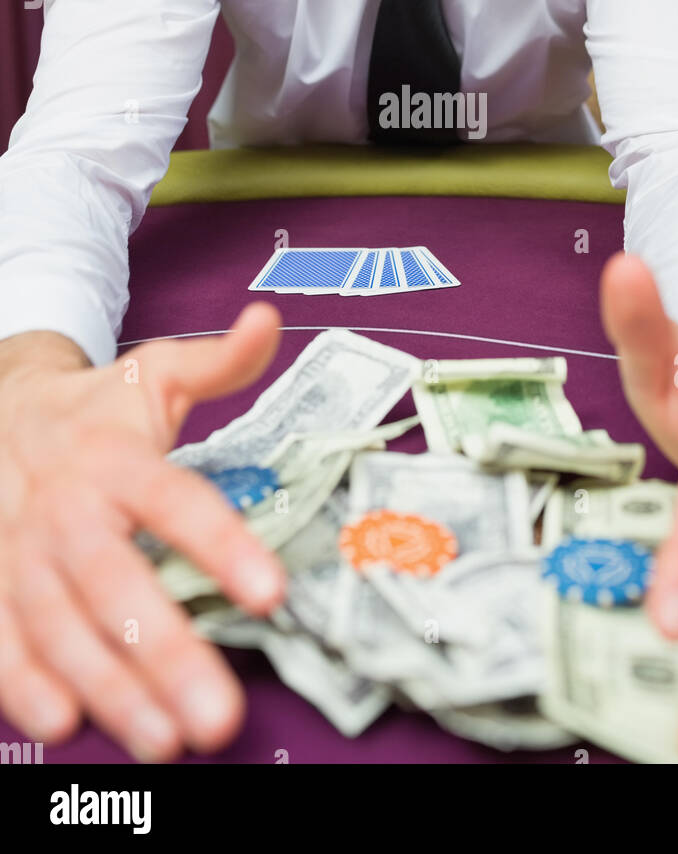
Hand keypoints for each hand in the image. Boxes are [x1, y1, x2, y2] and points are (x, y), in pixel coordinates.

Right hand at [0, 302, 286, 760]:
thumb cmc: (95, 409)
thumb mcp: (155, 375)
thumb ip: (219, 362)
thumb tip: (269, 319)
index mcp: (114, 456)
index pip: (173, 500)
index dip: (220, 545)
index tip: (270, 591)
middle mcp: (64, 508)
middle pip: (113, 581)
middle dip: (164, 650)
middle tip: (218, 715)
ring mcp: (20, 552)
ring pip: (59, 625)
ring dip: (108, 686)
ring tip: (163, 738)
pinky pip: (1, 639)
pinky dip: (23, 683)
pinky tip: (63, 724)